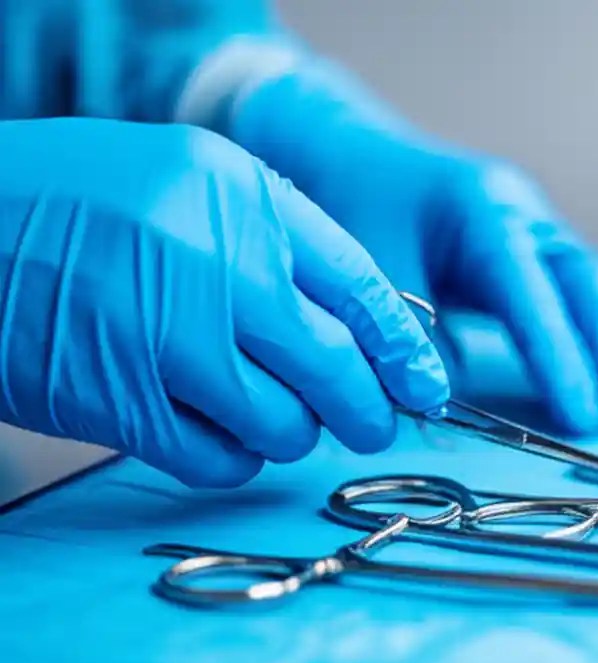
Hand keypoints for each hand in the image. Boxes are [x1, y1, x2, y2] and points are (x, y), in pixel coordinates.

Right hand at [0, 119, 448, 486]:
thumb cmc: (79, 198)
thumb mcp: (191, 178)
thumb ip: (275, 239)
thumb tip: (363, 326)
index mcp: (244, 200)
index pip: (363, 289)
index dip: (407, 350)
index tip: (429, 385)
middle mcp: (219, 269)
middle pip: (338, 369)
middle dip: (368, 409)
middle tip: (371, 422)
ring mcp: (172, 343)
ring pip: (286, 426)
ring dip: (291, 431)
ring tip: (268, 410)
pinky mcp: (127, 407)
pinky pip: (222, 459)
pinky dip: (233, 457)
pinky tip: (216, 430)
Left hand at [227, 63, 597, 432]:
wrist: (358, 157)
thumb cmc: (357, 205)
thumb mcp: (365, 261)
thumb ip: (404, 326)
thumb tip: (441, 399)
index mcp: (483, 209)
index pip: (530, 286)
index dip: (559, 350)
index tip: (581, 411)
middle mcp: (529, 219)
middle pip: (590, 284)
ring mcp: (548, 237)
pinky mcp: (553, 263)